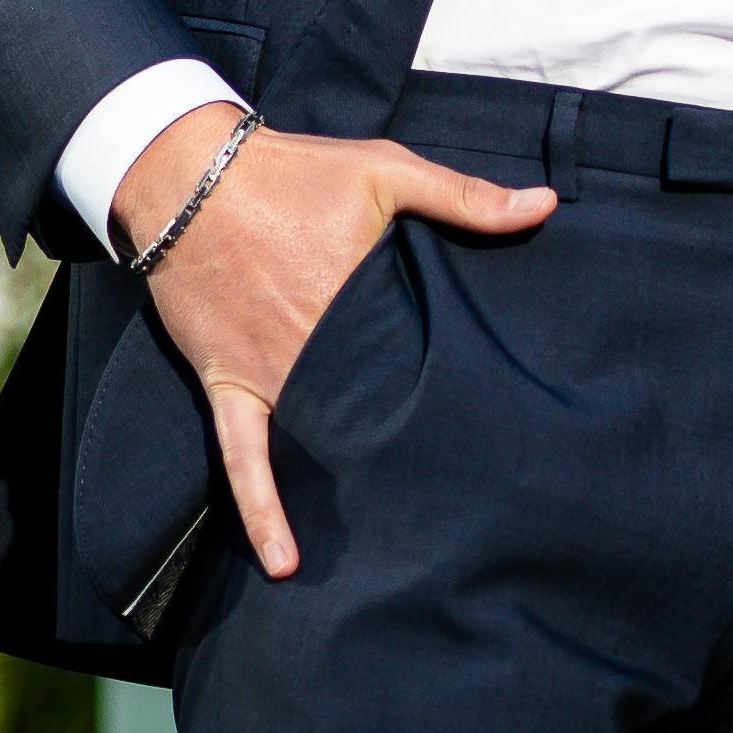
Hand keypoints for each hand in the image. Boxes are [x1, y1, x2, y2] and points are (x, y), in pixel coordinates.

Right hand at [114, 105, 555, 579]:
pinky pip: (240, 458)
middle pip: (377, 412)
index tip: (494, 435)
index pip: (423, 362)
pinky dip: (260, 510)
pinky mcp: (226, 384)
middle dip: (414, 448)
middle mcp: (316, 350)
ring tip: (401, 538)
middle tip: (463, 497)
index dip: (456, 396)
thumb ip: (464, 195)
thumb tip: (545, 206)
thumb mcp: (384, 170)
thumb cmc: (291, 171)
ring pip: (320, 444)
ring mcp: (269, 374)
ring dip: (354, 487)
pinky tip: (282, 561)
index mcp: (361, 302)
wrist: (187, 175)